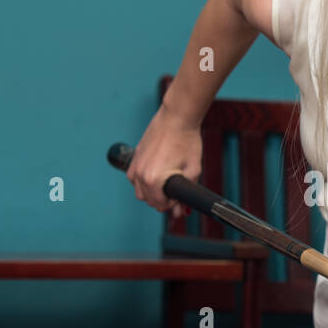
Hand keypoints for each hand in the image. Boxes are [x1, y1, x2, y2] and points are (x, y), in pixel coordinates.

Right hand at [127, 103, 202, 217]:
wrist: (177, 117)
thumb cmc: (186, 140)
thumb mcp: (193, 171)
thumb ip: (186, 193)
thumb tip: (180, 210)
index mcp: (153, 180)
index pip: (160, 205)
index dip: (173, 205)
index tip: (181, 199)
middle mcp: (140, 174)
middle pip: (149, 200)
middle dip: (163, 200)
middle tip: (177, 194)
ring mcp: (135, 165)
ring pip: (140, 191)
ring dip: (153, 193)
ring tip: (167, 185)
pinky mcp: (134, 158)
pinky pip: (134, 179)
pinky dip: (144, 182)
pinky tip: (156, 177)